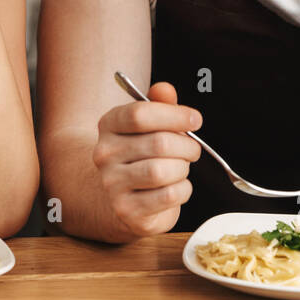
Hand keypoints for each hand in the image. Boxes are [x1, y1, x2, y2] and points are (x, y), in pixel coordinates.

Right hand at [92, 81, 202, 236]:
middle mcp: (104, 154)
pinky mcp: (127, 210)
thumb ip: (159, 105)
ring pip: (163, 171)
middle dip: (187, 146)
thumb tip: (165, 89)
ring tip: (180, 168)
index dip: (174, 115)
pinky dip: (182, 190)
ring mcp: (112, 184)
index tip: (195, 120)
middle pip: (159, 143)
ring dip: (183, 169)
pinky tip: (176, 186)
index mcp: (108, 125)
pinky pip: (168, 196)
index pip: (140, 113)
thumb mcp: (149, 126)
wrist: (123, 199)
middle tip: (192, 149)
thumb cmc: (143, 155)